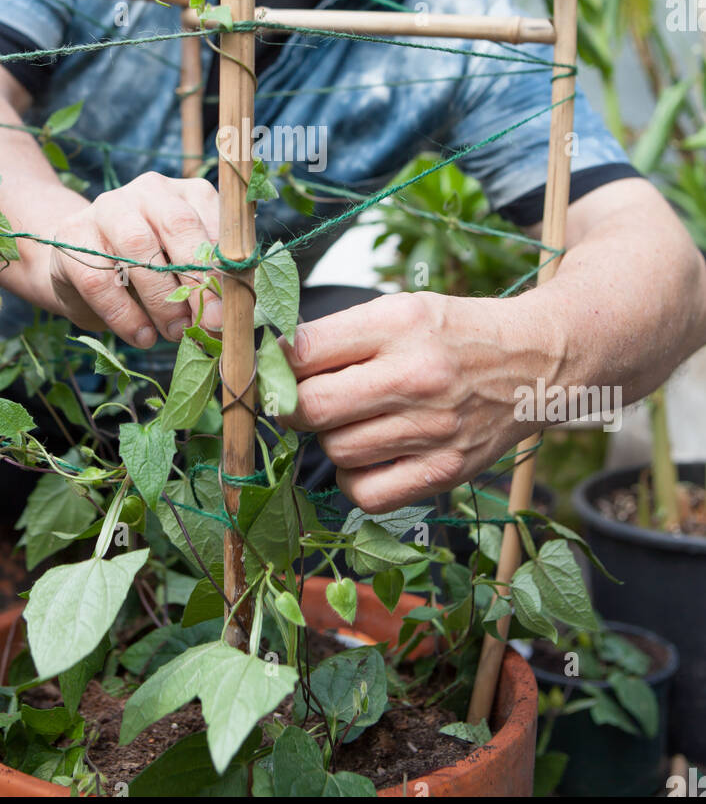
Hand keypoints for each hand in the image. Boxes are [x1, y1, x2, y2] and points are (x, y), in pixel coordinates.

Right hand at [47, 172, 221, 346]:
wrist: (82, 263)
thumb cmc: (148, 269)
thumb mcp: (185, 270)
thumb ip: (210, 283)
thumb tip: (233, 316)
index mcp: (187, 193)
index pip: (216, 220)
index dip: (227, 266)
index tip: (234, 307)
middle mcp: (149, 190)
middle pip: (178, 225)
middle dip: (198, 278)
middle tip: (210, 322)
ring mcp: (107, 207)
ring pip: (138, 248)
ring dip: (161, 299)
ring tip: (175, 333)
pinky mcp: (72, 236)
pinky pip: (99, 279)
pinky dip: (125, 316)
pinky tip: (143, 337)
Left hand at [275, 290, 563, 512]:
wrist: (535, 363)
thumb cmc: (455, 334)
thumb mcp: (400, 310)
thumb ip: (336, 335)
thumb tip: (269, 361)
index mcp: (399, 324)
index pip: (303, 350)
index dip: (273, 363)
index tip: (271, 368)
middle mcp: (416, 375)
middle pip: (310, 407)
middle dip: (290, 407)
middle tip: (300, 400)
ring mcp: (433, 428)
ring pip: (334, 450)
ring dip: (329, 439)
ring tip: (353, 420)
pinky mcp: (445, 470)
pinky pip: (366, 493)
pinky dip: (354, 479)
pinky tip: (368, 455)